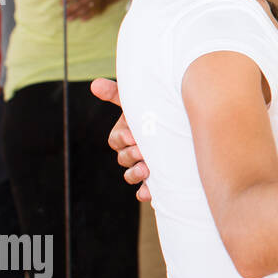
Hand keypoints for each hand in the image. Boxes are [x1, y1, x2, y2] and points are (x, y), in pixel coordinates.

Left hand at [66, 0, 139, 19]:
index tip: (61, 2)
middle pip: (82, 4)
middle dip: (71, 9)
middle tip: (62, 14)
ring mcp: (102, 1)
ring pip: (88, 9)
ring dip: (78, 14)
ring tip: (69, 19)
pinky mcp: (107, 4)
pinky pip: (96, 11)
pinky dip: (89, 15)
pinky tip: (83, 19)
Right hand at [91, 78, 151, 200]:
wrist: (183, 120)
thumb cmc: (157, 109)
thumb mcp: (138, 100)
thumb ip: (116, 93)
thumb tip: (94, 84)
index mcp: (126, 134)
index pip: (116, 140)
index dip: (122, 138)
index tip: (132, 135)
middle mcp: (133, 151)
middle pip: (123, 158)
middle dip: (130, 155)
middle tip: (142, 151)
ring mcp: (145, 165)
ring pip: (132, 175)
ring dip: (135, 174)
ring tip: (146, 170)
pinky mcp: (158, 179)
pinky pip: (146, 191)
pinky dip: (145, 193)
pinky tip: (150, 193)